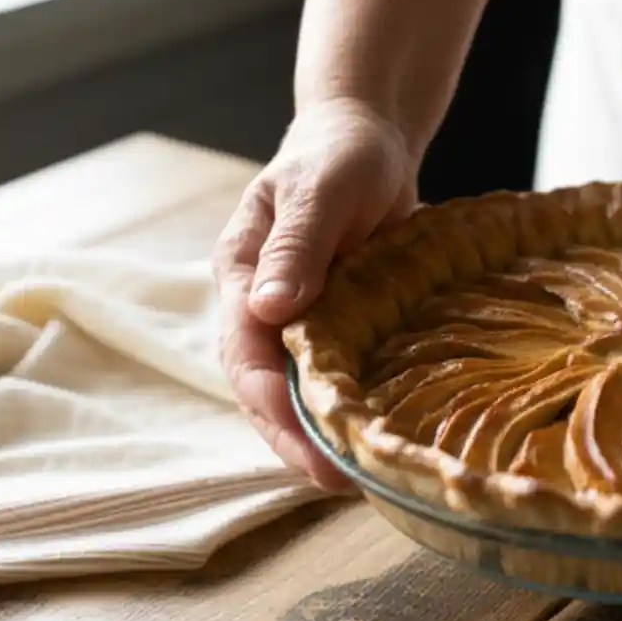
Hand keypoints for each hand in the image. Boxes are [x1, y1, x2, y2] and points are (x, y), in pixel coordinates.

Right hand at [212, 99, 420, 490]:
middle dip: (294, 438)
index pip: (246, 353)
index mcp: (243, 273)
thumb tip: (268, 311)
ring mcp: (298, 316)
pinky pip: (335, 373)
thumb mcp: (321, 190)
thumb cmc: (342, 155)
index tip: (309, 445)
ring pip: (298, 388)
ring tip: (361, 476)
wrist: (368, 138)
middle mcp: (262, 304)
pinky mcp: (336, 321)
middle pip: (264, 387)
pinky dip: (350, 405)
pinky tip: (379, 434)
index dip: (273, 405)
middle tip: (339, 482)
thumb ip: (297, 246)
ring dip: (321, 432)